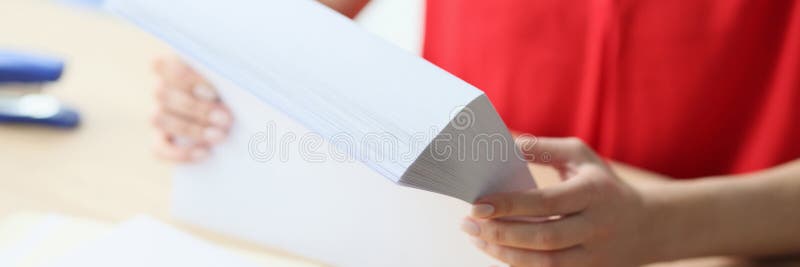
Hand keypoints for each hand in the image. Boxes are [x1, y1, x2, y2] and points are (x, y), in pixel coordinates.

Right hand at [151, 56, 232, 161]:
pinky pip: (159, 149)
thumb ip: (229, 74)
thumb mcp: (234, 79)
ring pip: (160, 119)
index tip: (214, 92)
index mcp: (175, 64)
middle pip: (163, 93)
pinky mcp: (161, 140)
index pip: (167, 66)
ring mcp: (159, 114)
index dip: (188, 79)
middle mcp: (162, 88)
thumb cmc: (238, 90)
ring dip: (191, 129)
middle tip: (226, 119)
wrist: (241, 118)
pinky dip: (180, 153)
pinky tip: (205, 154)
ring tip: (220, 136)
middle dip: (197, 108)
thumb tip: (238, 79)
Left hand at [461, 137, 656, 266]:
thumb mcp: (580, 156)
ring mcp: (594, 255)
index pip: (546, 202)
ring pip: (544, 264)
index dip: (509, 205)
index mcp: (594, 192)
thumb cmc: (602, 183)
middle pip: (543, 238)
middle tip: (467, 224)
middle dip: (500, 233)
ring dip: (504, 253)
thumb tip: (505, 145)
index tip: (477, 204)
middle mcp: (596, 227)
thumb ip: (543, 148)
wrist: (646, 226)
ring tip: (476, 238)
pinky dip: (519, 264)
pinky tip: (497, 250)